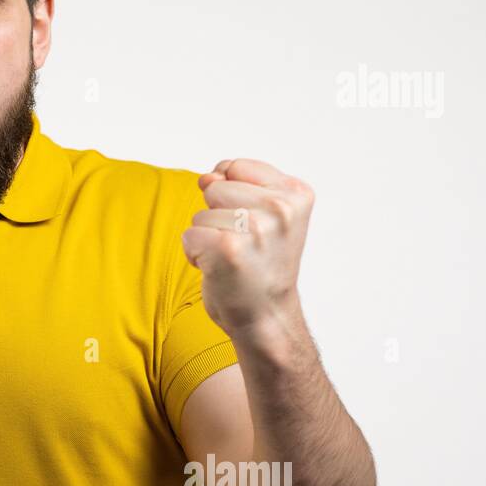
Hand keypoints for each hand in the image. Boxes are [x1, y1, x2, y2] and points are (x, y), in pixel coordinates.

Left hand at [181, 159, 313, 336]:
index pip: (236, 167)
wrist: (267, 318)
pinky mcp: (228, 249)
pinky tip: (220, 270)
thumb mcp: (264, 215)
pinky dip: (196, 255)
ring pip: (201, 214)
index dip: (233, 196)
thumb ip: (237, 185)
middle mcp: (281, 209)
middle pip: (216, 188)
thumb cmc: (261, 266)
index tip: (254, 226)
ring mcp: (256, 229)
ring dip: (208, 237)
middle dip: (218, 216)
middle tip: (244, 247)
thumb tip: (206, 177)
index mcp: (296, 194)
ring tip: (234, 259)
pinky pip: (189, 236)